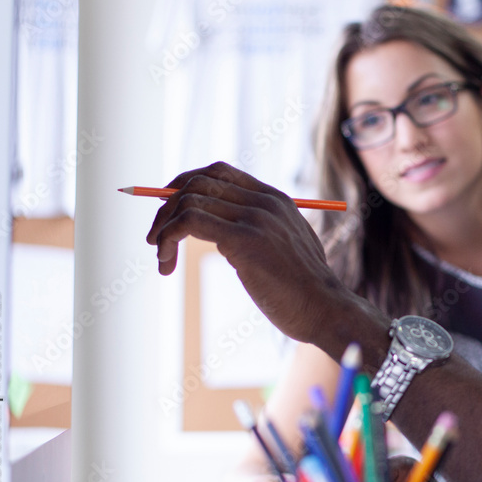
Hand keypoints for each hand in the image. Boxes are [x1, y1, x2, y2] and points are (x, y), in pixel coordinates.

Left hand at [145, 162, 381, 344]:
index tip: (168, 208)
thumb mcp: (287, 247)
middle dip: (167, 205)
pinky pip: (188, 222)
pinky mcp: (243, 240)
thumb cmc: (305, 289)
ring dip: (163, 228)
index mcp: (275, 199)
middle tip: (156, 236)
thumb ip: (264, 230)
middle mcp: (264, 201)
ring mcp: (255, 218)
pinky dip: (167, 239)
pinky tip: (166, 265)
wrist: (325, 309)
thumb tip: (223, 231)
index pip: (219, 172)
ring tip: (162, 259)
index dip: (185, 183)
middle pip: (198, 181)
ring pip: (188, 201)